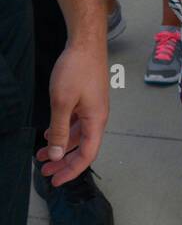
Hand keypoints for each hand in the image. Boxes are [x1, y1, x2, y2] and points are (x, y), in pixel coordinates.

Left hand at [36, 41, 109, 186]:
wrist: (85, 43)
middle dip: (63, 162)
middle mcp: (97, 117)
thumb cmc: (76, 70)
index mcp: (96, 121)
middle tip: (45, 173)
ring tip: (41, 156)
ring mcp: (92, 108)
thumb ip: (59, 131)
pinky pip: (76, 123)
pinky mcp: (87, 99)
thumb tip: (56, 155)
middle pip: (83, 148)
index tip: (55, 181)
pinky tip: (49, 134)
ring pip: (78, 136)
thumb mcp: (62, 103)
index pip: (87, 155)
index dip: (71, 171)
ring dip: (61, 147)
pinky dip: (63, 132)